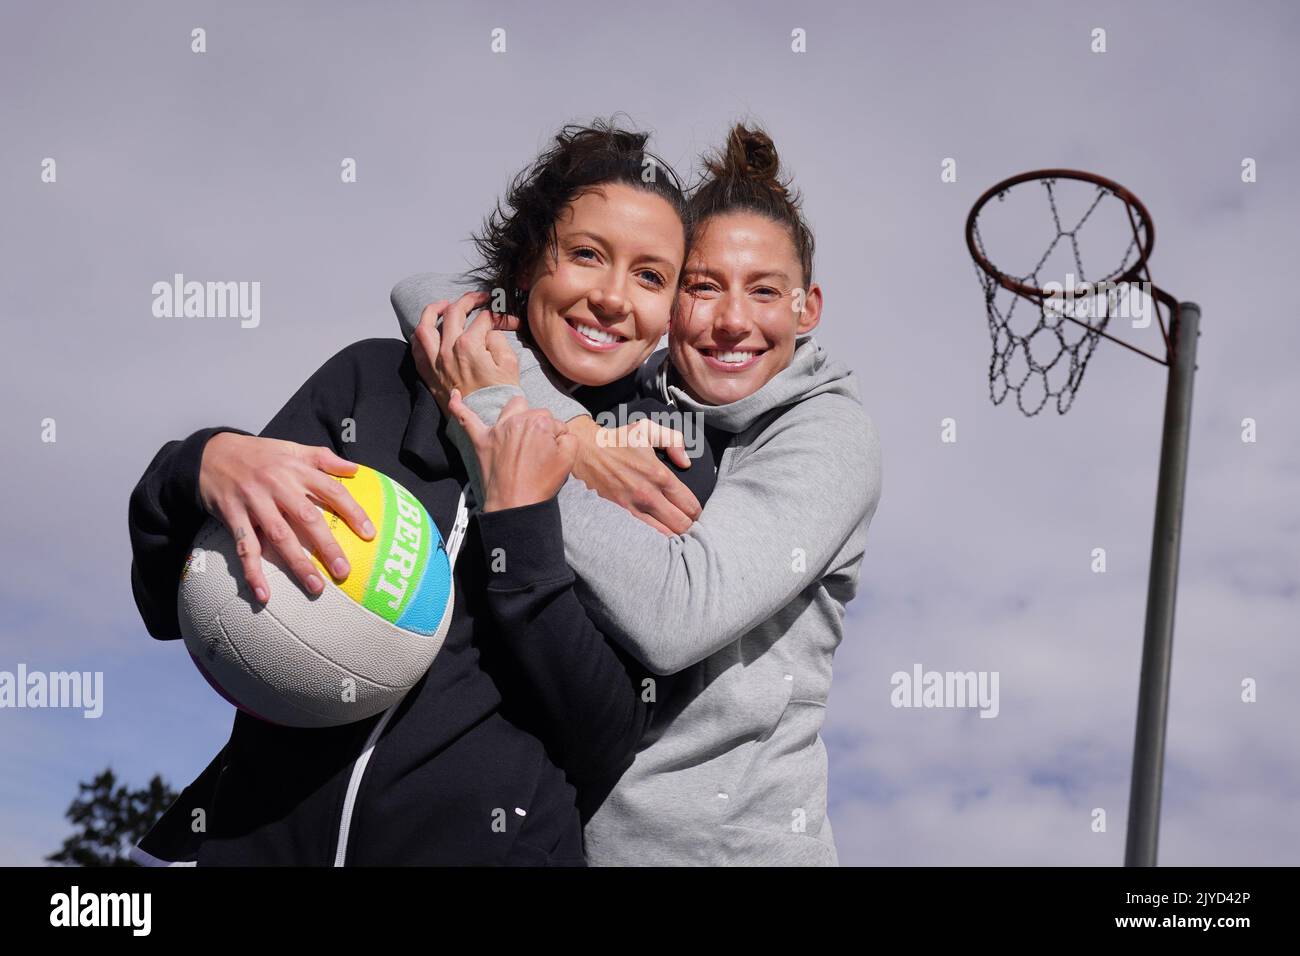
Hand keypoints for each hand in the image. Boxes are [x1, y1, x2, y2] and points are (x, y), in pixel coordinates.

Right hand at [197, 433, 375, 602]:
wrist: (211, 453)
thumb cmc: (259, 454)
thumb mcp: (292, 448)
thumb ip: (324, 458)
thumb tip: (355, 469)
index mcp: (296, 469)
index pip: (331, 490)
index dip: (352, 512)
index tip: (369, 534)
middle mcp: (277, 485)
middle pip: (307, 517)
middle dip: (327, 545)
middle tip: (344, 571)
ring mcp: (254, 501)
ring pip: (278, 536)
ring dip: (297, 563)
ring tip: (316, 586)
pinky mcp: (232, 515)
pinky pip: (244, 547)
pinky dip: (253, 572)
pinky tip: (264, 594)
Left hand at [411, 291, 521, 414]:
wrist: (486, 419)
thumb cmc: (499, 394)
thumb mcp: (509, 363)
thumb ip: (497, 339)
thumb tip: (488, 329)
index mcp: (469, 345)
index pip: (483, 319)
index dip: (498, 316)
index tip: (505, 320)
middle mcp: (447, 350)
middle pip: (454, 312)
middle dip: (469, 300)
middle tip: (479, 299)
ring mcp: (435, 361)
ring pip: (425, 326)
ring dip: (434, 310)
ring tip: (445, 305)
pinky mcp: (429, 373)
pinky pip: (417, 348)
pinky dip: (421, 335)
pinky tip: (431, 330)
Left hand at [447, 390, 575, 511]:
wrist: (515, 504)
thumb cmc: (541, 484)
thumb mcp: (569, 460)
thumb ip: (570, 438)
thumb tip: (561, 433)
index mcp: (540, 423)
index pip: (556, 423)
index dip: (557, 439)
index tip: (553, 455)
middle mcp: (518, 420)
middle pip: (536, 413)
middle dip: (542, 428)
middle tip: (541, 453)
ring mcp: (497, 429)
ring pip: (513, 406)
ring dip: (520, 413)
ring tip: (524, 429)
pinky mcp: (481, 440)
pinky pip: (466, 419)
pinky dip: (458, 406)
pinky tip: (454, 394)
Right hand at [567, 417, 701, 534]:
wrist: (583, 451)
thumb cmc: (615, 440)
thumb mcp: (647, 429)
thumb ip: (673, 440)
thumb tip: (686, 462)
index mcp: (659, 475)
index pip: (690, 505)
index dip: (698, 512)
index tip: (696, 513)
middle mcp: (648, 495)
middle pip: (681, 524)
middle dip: (690, 527)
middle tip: (690, 526)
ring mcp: (632, 508)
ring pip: (664, 535)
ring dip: (674, 535)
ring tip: (677, 534)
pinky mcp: (619, 516)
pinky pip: (642, 536)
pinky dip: (653, 539)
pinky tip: (657, 537)